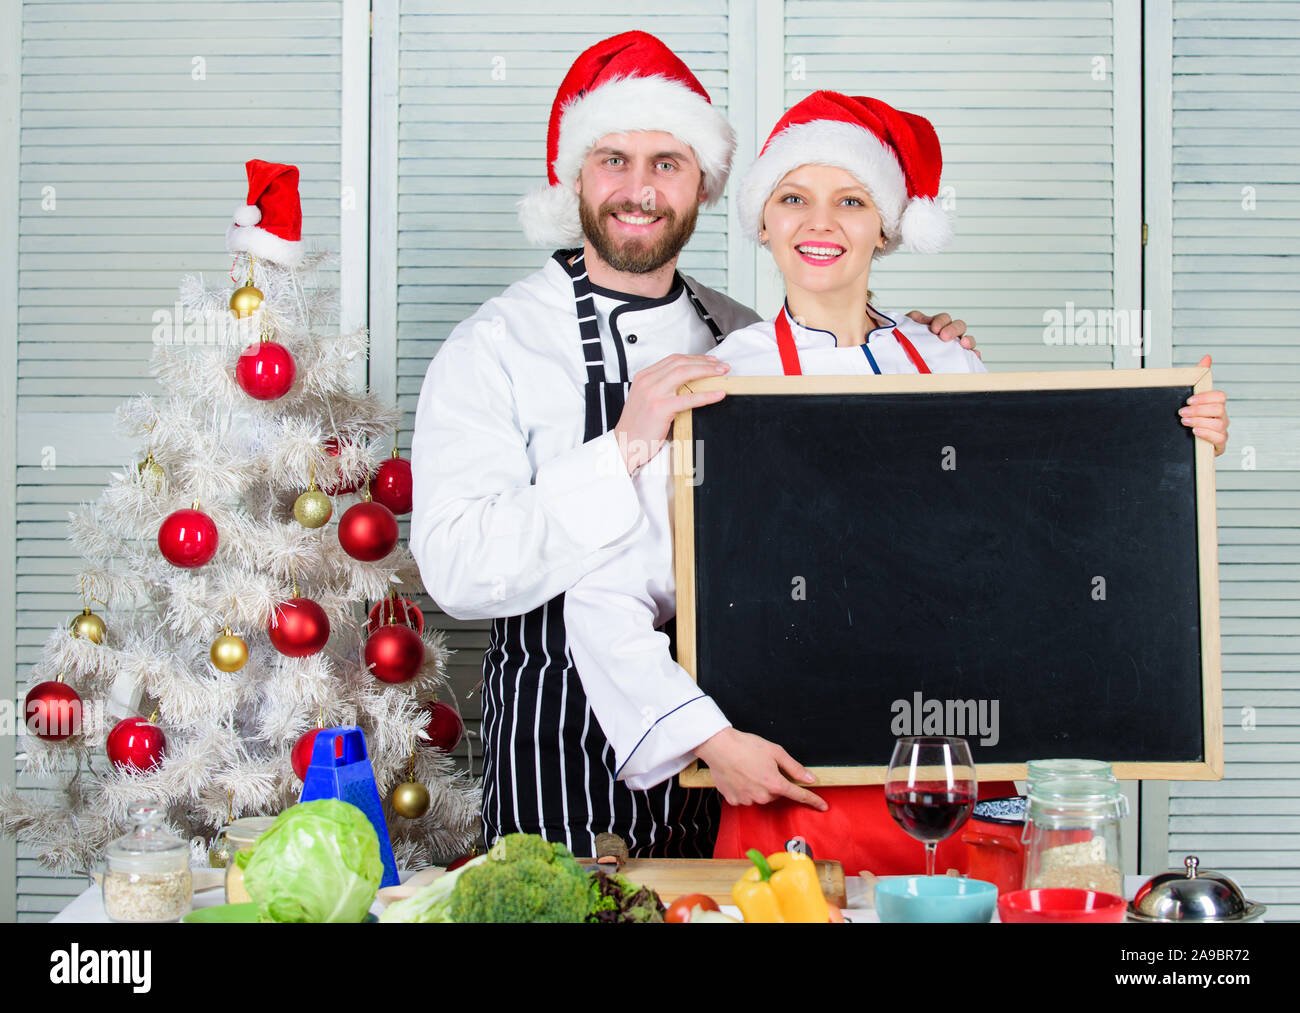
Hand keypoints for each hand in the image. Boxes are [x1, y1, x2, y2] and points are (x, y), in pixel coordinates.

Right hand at [612, 353, 729, 472]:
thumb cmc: (636, 427)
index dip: (694, 358)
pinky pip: (688, 398)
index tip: (709, 361)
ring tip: (721, 374)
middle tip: (721, 366)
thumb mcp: (645, 399)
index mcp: (644, 377)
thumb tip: (687, 384)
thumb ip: (661, 388)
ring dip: (707, 372)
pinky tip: (717, 394)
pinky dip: (706, 395)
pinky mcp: (660, 408)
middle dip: (704, 362)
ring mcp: (653, 393)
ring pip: (685, 373)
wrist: (624, 444)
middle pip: (681, 362)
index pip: (673, 359)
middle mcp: (647, 381)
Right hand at [694, 727, 827, 810]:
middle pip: (777, 794)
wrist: (719, 747)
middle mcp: (762, 796)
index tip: (823, 806)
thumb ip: (795, 767)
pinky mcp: (734, 800)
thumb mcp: (775, 751)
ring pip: (761, 796)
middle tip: (764, 766)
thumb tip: (810, 778)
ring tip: (748, 768)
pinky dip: (745, 789)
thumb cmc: (746, 746)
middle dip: (775, 782)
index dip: (813, 800)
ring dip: (759, 786)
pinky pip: (745, 797)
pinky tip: (739, 776)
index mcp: (775, 784)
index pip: (799, 795)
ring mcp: (747, 800)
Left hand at [907, 310, 979, 359]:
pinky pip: (971, 356)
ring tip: (963, 344)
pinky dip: (974, 355)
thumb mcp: (904, 333)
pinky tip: (974, 356)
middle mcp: (948, 336)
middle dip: (953, 329)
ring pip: (967, 340)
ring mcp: (955, 348)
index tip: (934, 328)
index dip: (941, 321)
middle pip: (958, 326)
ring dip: (967, 340)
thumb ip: (909, 322)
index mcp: (936, 327)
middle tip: (944, 336)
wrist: (903, 365)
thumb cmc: (905, 347)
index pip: (943, 319)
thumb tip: (916, 318)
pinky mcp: (960, 360)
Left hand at [1181, 354, 1228, 456]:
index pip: (1220, 396)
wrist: (1188, 443)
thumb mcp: (1193, 399)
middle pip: (1219, 409)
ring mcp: (1222, 431)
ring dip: (1199, 421)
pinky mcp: (1219, 445)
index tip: (1189, 400)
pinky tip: (1195, 431)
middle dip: (1198, 409)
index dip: (1205, 397)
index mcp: (1216, 406)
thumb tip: (1207, 358)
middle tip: (1182, 412)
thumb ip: (1200, 377)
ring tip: (1185, 422)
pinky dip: (1206, 434)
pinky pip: (1219, 439)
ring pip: (1218, 423)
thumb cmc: (1193, 419)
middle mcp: (1222, 418)